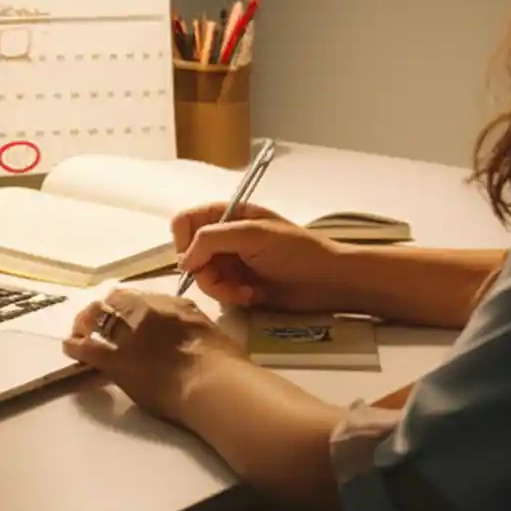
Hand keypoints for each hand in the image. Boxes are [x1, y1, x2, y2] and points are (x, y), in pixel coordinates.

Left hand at [62, 288, 244, 423]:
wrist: (212, 385)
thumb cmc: (224, 364)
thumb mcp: (209, 331)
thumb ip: (189, 324)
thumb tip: (181, 327)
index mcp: (174, 304)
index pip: (142, 296)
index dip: (128, 303)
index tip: (125, 310)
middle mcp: (147, 312)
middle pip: (116, 301)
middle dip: (105, 308)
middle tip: (96, 318)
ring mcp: (128, 334)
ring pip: (97, 318)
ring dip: (86, 323)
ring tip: (79, 331)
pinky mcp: (116, 360)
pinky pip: (86, 347)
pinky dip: (75, 345)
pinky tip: (70, 347)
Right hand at [172, 202, 347, 311]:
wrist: (327, 281)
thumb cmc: (296, 250)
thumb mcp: (253, 235)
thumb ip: (213, 239)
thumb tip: (184, 260)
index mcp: (228, 214)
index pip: (185, 221)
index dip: (183, 241)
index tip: (194, 260)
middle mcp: (225, 236)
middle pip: (189, 254)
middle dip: (204, 271)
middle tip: (223, 280)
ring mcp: (231, 261)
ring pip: (202, 276)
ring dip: (220, 287)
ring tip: (245, 291)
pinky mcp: (238, 284)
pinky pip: (218, 292)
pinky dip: (231, 296)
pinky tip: (252, 295)